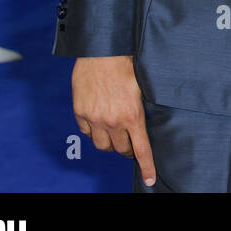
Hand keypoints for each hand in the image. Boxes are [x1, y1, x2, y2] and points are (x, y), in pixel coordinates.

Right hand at [71, 55, 156, 186]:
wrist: (102, 51)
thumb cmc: (126, 65)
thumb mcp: (141, 88)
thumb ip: (139, 110)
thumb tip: (140, 125)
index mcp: (133, 115)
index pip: (141, 150)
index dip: (147, 166)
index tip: (149, 179)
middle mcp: (113, 121)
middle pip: (121, 150)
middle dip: (127, 149)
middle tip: (130, 143)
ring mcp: (94, 118)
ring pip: (102, 145)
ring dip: (109, 143)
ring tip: (114, 134)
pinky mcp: (80, 112)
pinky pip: (86, 132)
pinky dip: (93, 131)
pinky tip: (98, 122)